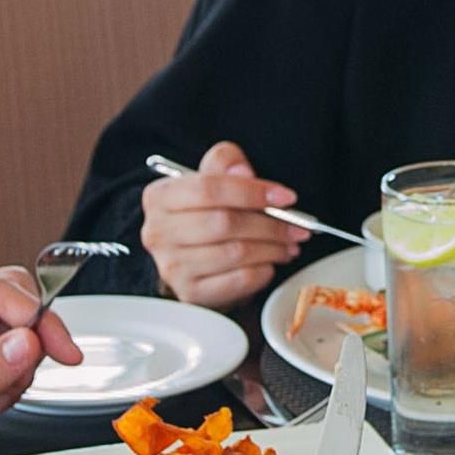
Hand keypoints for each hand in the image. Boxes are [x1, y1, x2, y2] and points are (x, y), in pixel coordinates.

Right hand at [141, 140, 305, 307]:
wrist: (189, 255)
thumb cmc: (204, 213)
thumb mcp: (210, 178)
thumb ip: (225, 162)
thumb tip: (242, 172)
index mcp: (160, 197)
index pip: (208, 188)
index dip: (252, 191)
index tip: (285, 197)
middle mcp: (159, 233)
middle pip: (224, 223)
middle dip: (270, 224)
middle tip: (295, 226)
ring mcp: (172, 266)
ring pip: (235, 253)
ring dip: (272, 248)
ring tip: (287, 244)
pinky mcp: (190, 292)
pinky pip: (239, 280)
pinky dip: (263, 271)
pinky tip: (270, 263)